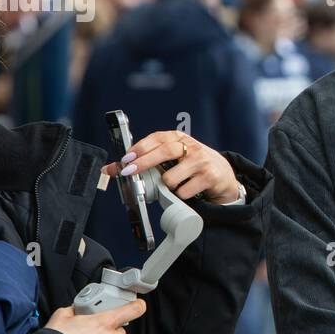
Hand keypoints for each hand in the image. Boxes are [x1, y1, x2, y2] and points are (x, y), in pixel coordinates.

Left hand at [104, 130, 239, 203]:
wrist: (223, 175)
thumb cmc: (192, 165)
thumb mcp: (172, 158)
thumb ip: (145, 161)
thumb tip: (111, 168)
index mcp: (179, 138)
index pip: (157, 138)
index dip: (140, 147)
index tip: (127, 158)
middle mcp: (191, 147)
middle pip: (164, 152)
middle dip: (144, 163)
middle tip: (129, 172)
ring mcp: (201, 161)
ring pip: (171, 178)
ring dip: (167, 186)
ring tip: (173, 185)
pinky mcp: (209, 177)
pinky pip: (183, 191)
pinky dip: (180, 195)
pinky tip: (186, 191)